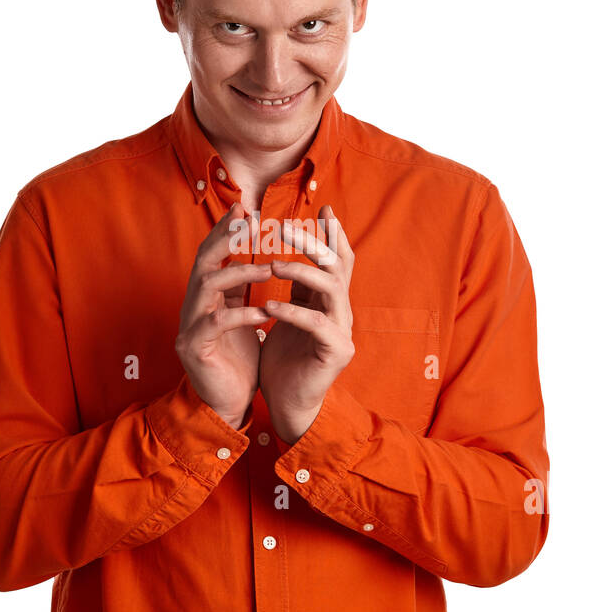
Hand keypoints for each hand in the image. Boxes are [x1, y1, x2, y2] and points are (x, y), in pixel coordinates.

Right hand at [175, 201, 271, 426]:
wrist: (226, 403)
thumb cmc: (235, 359)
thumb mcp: (240, 317)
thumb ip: (240, 290)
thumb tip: (252, 257)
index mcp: (206, 297)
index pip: (212, 253)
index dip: (228, 230)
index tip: (247, 208)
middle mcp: (193, 306)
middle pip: (203, 260)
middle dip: (226, 238)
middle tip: (251, 222)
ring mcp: (190, 326)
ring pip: (206, 286)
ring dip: (238, 272)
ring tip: (268, 269)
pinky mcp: (194, 349)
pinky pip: (215, 324)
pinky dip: (240, 315)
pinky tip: (264, 313)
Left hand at [259, 205, 355, 442]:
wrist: (288, 404)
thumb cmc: (285, 360)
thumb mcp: (289, 314)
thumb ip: (295, 288)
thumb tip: (288, 253)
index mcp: (329, 301)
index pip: (338, 258)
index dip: (333, 233)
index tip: (323, 207)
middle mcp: (341, 311)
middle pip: (338, 265)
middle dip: (315, 242)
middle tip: (288, 226)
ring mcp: (342, 331)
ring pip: (333, 288)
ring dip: (303, 271)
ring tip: (274, 264)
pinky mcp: (335, 353)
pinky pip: (317, 324)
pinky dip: (293, 312)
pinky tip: (270, 306)